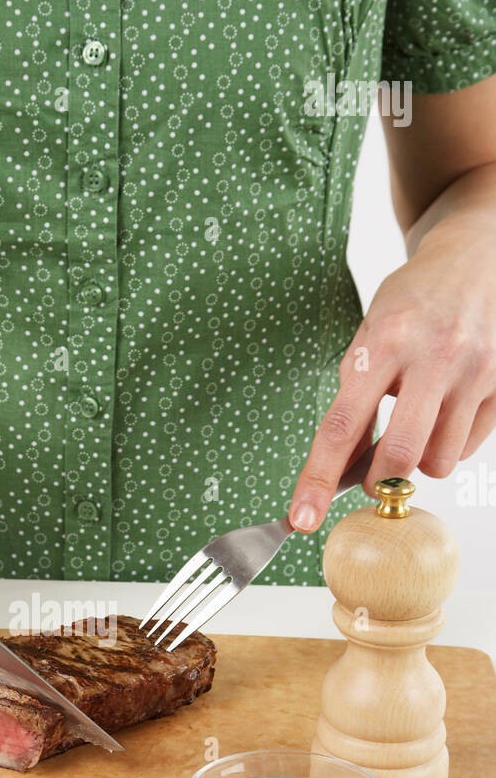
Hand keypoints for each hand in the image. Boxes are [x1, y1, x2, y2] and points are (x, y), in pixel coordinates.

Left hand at [289, 224, 495, 531]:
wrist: (475, 257)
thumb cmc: (412, 305)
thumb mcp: (369, 339)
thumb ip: (355, 401)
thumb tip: (340, 474)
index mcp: (383, 342)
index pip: (341, 427)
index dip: (317, 480)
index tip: (302, 520)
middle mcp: (432, 355)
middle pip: (398, 457)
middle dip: (380, 481)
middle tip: (373, 477)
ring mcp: (474, 370)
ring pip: (438, 462)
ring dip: (419, 462)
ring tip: (418, 423)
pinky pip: (469, 448)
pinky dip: (451, 444)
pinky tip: (447, 410)